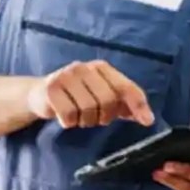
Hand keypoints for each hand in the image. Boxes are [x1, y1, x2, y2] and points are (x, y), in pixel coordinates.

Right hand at [27, 60, 154, 128]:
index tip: (147, 121)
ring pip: (88, 110)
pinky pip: (70, 115)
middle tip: (96, 118)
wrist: (41, 94)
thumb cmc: (78, 96)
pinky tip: (66, 116)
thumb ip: (125, 104)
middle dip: (104, 116)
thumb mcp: (103, 96)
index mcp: (101, 68)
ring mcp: (67, 76)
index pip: (125, 87)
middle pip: (108, 101)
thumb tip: (147, 118)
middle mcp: (85, 68)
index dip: (138, 104)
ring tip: (79, 115)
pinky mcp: (52, 88)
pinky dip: (69, 122)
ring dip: (85, 121)